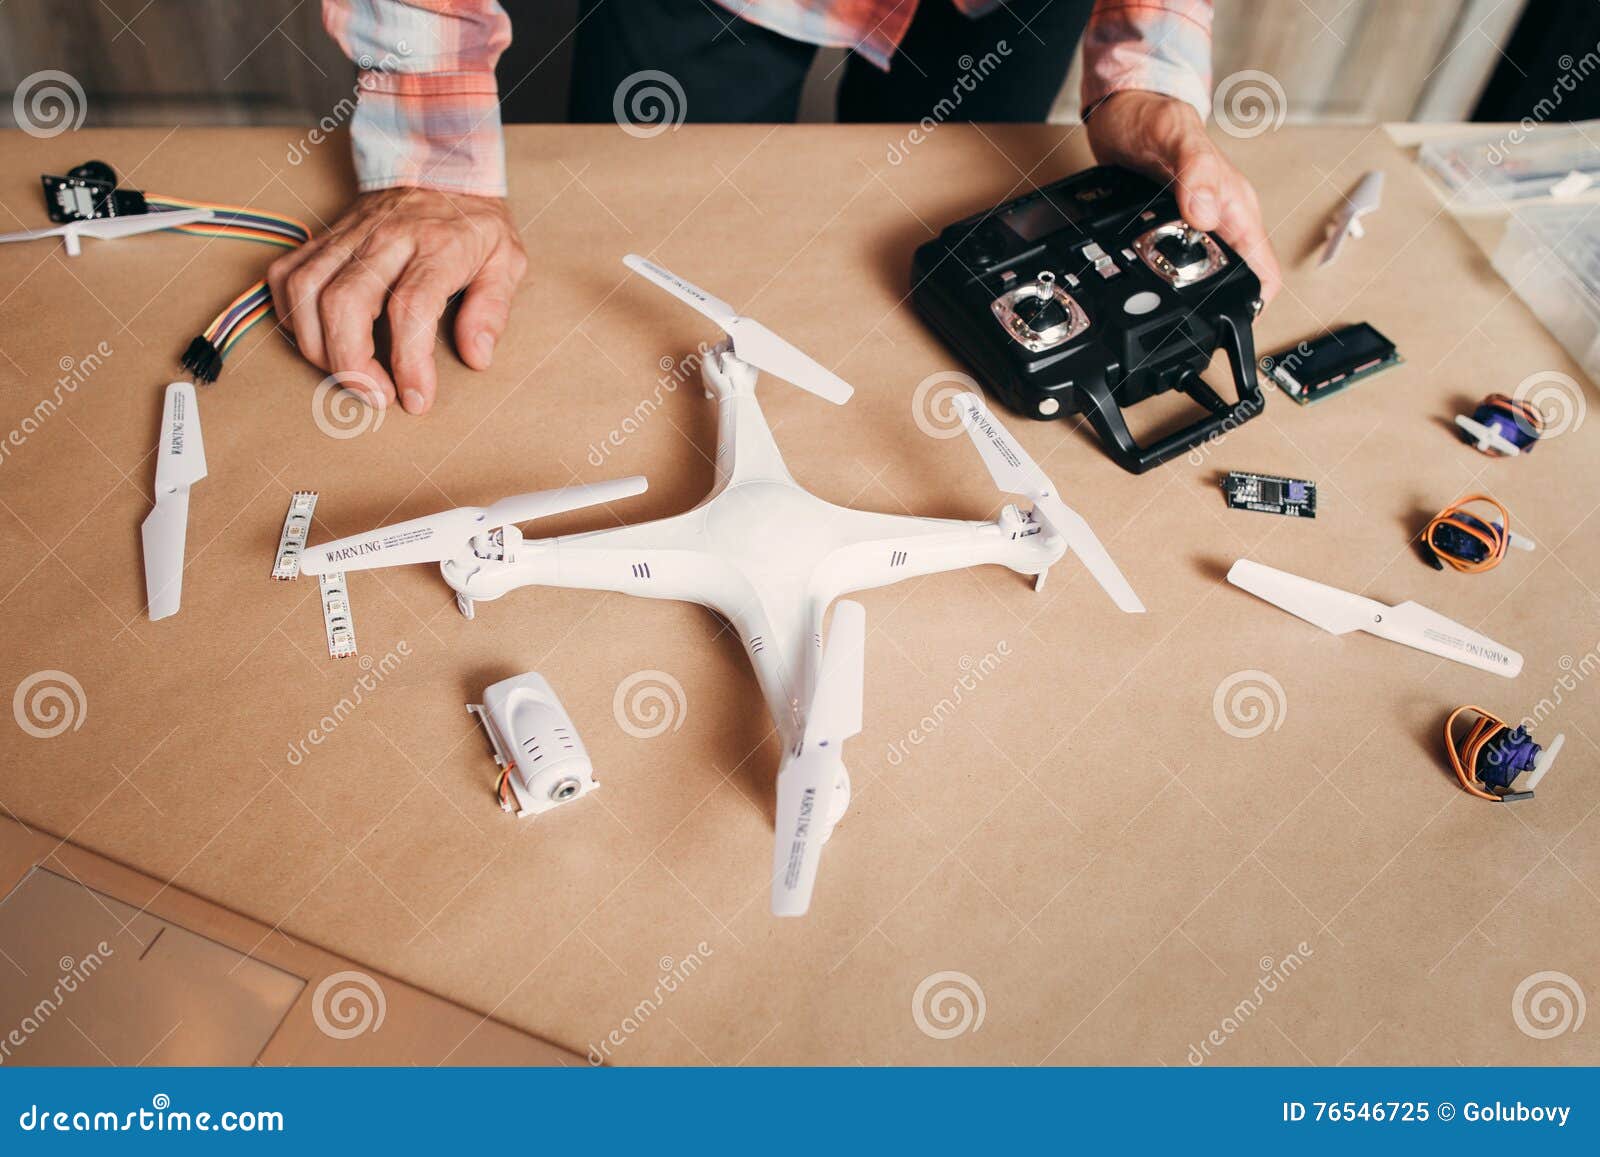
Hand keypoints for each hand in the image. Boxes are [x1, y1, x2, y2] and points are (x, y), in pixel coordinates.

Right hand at [266, 187, 527, 412]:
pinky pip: (285, 276)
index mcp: (437, 245)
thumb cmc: (473, 222)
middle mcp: (386, 239)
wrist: (438, 165)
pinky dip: (289, 315)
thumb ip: (492, 310)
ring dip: (317, 347)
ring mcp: (347, 236)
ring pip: (306, 292)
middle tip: (377, 396)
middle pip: (345, 304)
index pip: (412, 308)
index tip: (416, 399)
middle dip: (353, 364)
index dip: (409, 361)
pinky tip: (316, 340)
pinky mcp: (322, 238)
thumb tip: (476, 357)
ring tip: (349, 375)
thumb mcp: (507, 260)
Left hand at [1087, 90, 1281, 304]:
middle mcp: (1222, 217)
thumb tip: (1206, 216)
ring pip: (1204, 272)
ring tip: (1158, 304)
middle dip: (1214, 305)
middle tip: (1181, 321)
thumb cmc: (1150, 113)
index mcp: (1236, 204)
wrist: (1120, 106)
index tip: (1229, 325)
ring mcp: (1198, 223)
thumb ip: (1197, 173)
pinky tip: (1143, 279)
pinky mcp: (1172, 224)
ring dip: (1185, 290)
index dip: (1253, 304)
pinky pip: (1176, 258)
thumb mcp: (1174, 137)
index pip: (1263, 270)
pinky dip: (1162, 272)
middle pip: (1235, 279)